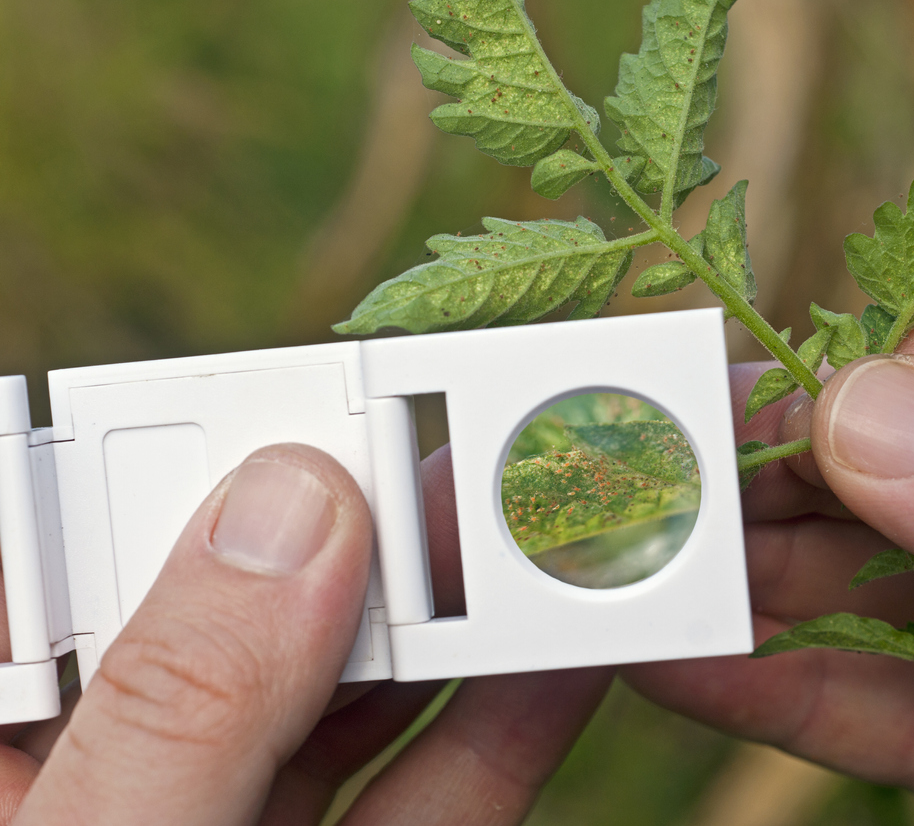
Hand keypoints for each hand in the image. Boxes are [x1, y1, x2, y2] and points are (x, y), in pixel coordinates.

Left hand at [0, 443, 609, 825]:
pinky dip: (507, 719)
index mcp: (2, 759)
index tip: (281, 415)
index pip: (57, 557)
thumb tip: (295, 505)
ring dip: (451, 613)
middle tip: (436, 449)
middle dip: (342, 533)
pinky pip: (436, 788)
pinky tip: (566, 651)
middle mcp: (122, 780)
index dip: (159, 472)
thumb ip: (185, 705)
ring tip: (528, 520)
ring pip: (350, 697)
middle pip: (231, 615)